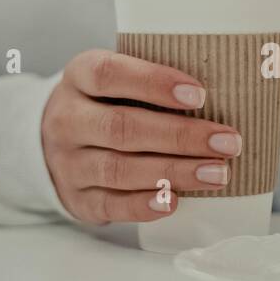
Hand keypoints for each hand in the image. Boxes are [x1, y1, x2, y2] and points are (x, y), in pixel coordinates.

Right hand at [42, 50, 242, 222]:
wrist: (51, 141)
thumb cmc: (105, 103)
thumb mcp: (115, 80)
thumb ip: (154, 82)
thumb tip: (225, 91)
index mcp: (79, 76)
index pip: (109, 74)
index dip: (154, 82)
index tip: (199, 94)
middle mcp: (67, 119)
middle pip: (122, 128)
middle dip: (181, 136)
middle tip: (227, 142)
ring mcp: (67, 162)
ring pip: (119, 169)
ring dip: (173, 171)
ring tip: (217, 173)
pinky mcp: (76, 198)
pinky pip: (110, 205)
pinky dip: (143, 206)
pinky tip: (174, 201)